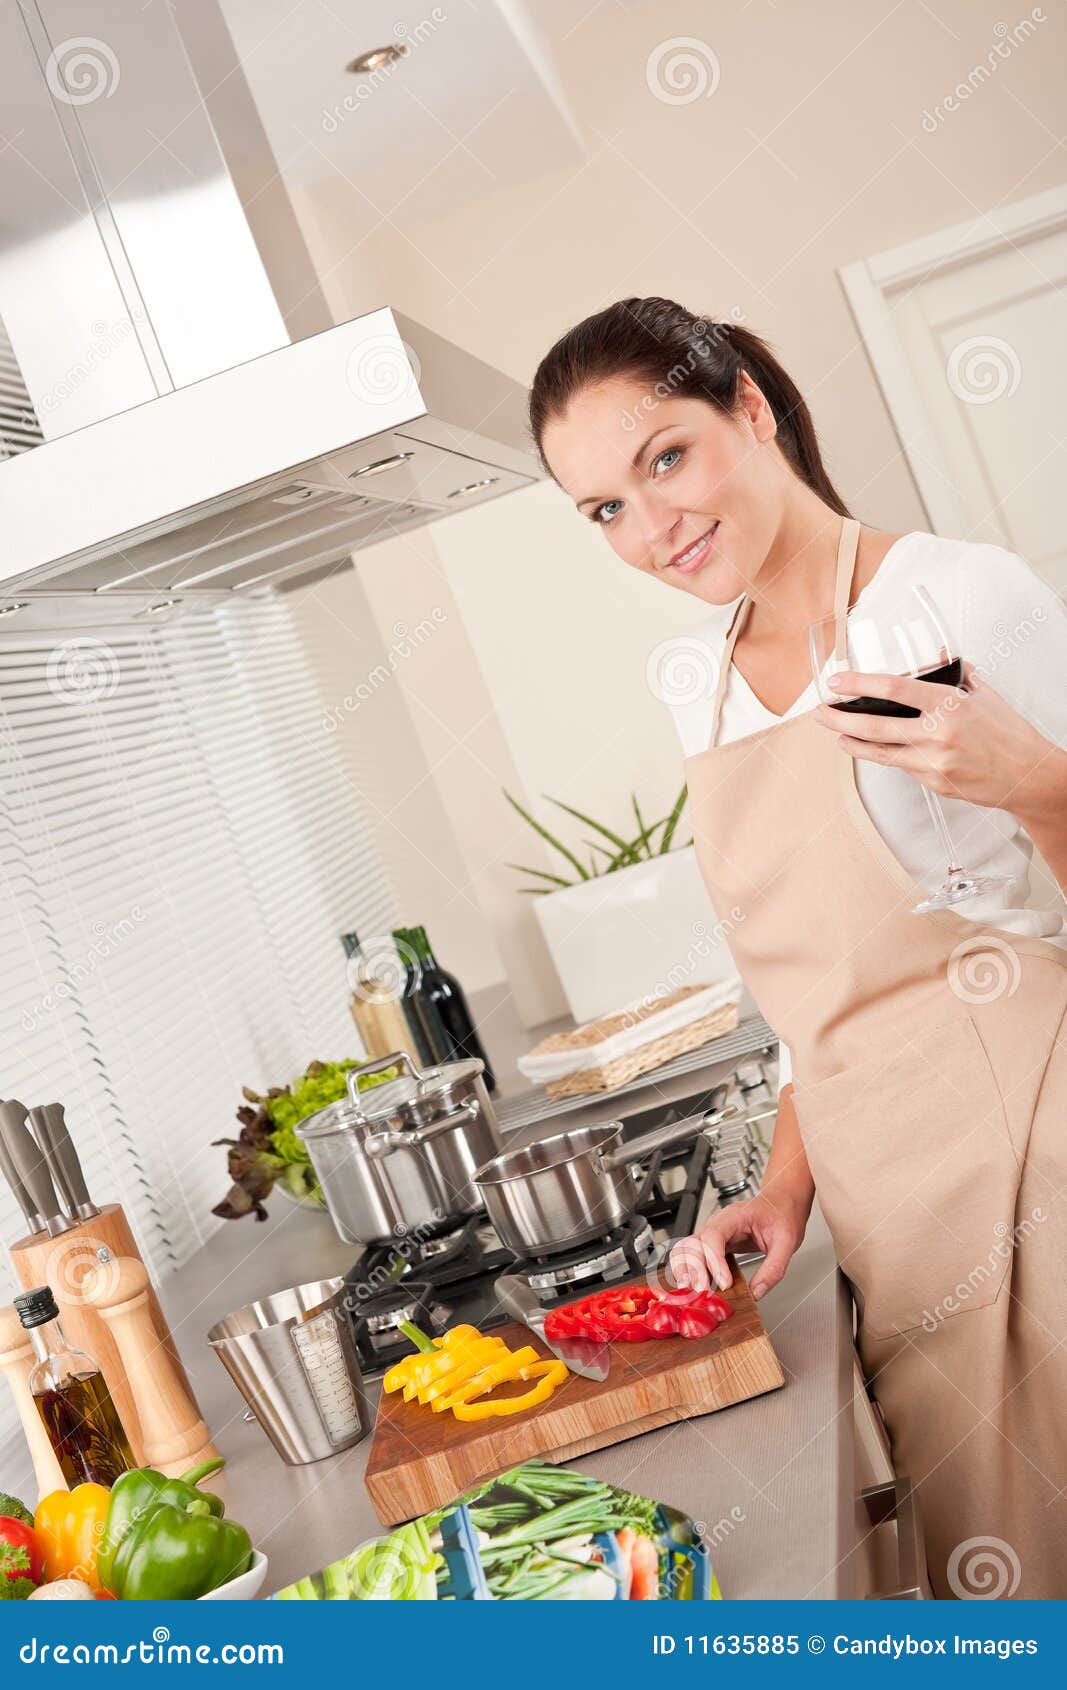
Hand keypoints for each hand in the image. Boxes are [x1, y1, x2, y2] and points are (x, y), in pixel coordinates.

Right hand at [668, 1191, 807, 1301]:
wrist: (781, 1204)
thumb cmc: (781, 1215)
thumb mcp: (787, 1241)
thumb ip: (774, 1268)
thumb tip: (756, 1292)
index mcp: (734, 1217)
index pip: (714, 1236)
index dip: (715, 1261)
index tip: (725, 1283)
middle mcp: (717, 1224)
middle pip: (693, 1243)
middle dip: (694, 1270)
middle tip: (704, 1293)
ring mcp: (712, 1234)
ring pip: (685, 1249)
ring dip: (685, 1271)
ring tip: (691, 1291)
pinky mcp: (712, 1246)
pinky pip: (692, 1256)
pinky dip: (688, 1271)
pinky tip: (693, 1287)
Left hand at [813, 662, 1061, 813]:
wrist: (1027, 775)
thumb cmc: (1009, 734)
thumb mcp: (985, 694)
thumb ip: (957, 674)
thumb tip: (938, 655)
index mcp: (949, 705)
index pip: (893, 690)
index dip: (859, 685)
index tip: (838, 682)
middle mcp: (937, 735)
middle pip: (874, 726)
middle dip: (839, 719)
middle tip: (821, 712)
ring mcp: (932, 763)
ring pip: (879, 752)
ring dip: (851, 742)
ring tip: (835, 733)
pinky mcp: (932, 783)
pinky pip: (900, 766)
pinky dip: (883, 755)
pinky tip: (869, 748)